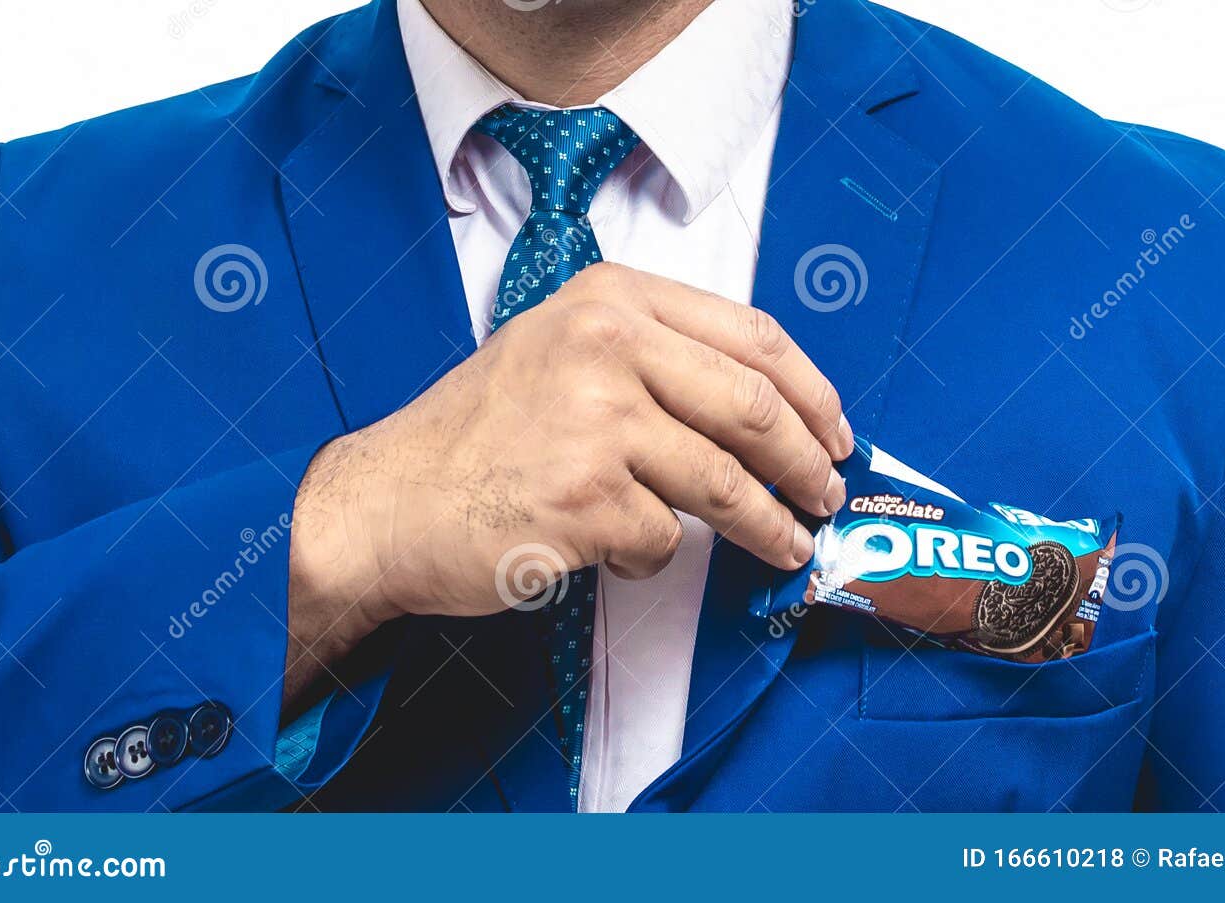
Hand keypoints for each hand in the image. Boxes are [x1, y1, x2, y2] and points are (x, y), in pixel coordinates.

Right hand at [283, 263, 851, 696]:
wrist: (389, 500)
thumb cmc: (477, 434)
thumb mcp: (559, 349)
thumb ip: (651, 354)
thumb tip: (765, 408)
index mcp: (610, 298)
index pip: (752, 336)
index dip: (812, 393)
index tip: (835, 432)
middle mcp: (606, 345)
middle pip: (755, 409)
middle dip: (808, 464)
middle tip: (827, 495)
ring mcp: (596, 422)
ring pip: (726, 484)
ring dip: (770, 525)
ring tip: (788, 544)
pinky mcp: (586, 499)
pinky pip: (663, 539)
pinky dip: (655, 556)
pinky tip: (623, 552)